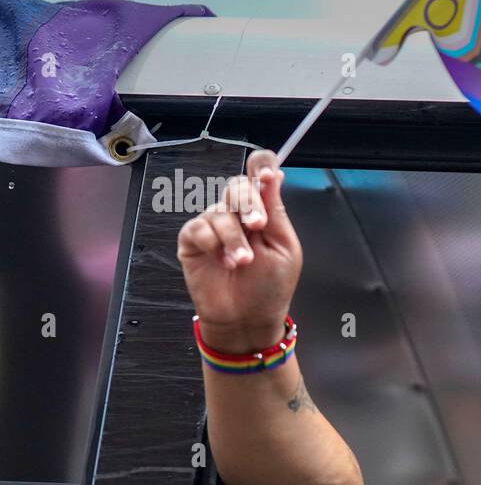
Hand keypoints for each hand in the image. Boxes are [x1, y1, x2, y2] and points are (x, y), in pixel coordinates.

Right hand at [177, 149, 302, 352]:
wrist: (248, 318)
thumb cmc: (270, 286)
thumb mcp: (283, 247)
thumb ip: (275, 211)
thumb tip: (274, 174)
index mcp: (263, 211)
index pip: (259, 175)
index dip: (261, 166)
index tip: (266, 174)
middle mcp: (237, 213)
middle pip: (236, 185)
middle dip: (248, 203)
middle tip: (258, 226)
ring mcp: (213, 226)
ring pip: (219, 211)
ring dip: (234, 237)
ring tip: (243, 262)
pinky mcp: (193, 241)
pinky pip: (198, 228)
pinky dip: (213, 244)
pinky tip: (224, 262)